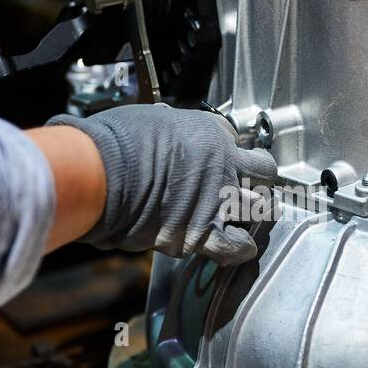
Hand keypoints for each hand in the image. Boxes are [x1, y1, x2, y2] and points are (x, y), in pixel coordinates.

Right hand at [47, 105, 277, 264]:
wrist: (104, 175)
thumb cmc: (117, 142)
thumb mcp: (150, 119)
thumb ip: (167, 128)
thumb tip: (162, 126)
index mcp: (210, 132)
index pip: (238, 139)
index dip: (231, 150)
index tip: (223, 156)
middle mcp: (222, 164)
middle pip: (263, 172)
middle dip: (259, 181)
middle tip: (251, 187)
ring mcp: (217, 199)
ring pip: (259, 209)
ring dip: (253, 214)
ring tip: (247, 217)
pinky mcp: (203, 232)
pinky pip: (235, 245)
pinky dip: (239, 249)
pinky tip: (241, 247)